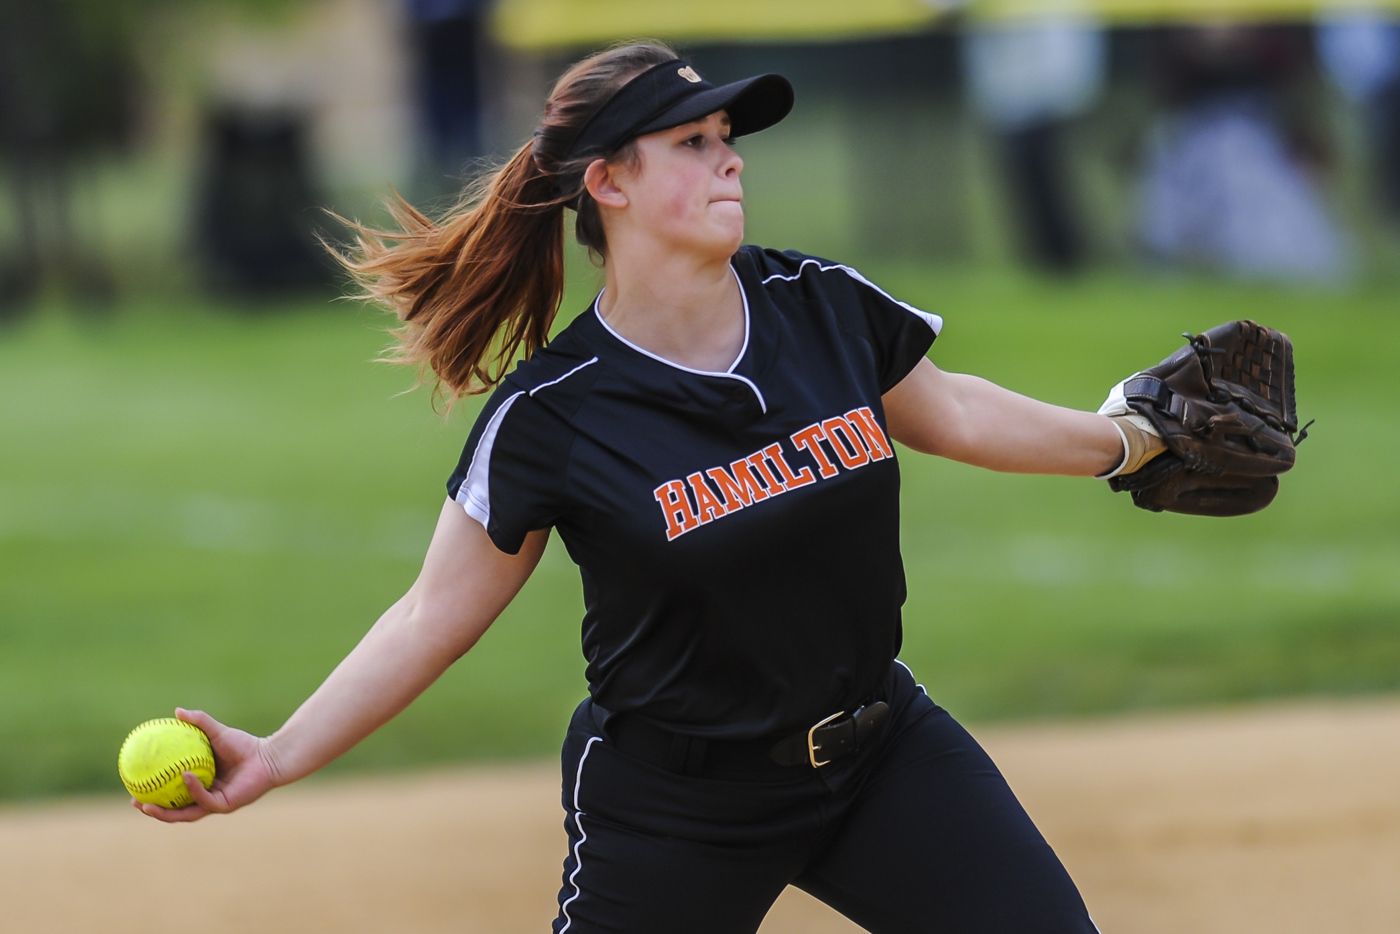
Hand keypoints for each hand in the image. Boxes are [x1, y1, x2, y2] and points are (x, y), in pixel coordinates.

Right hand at [131, 708, 280, 822]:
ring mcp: (214, 803)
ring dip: (165, 812)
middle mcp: (204, 797)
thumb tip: (176, 711)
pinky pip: (204, 799)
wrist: (268, 756)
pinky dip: (193, 789)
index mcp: (199, 784)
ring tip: (147, 805)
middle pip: (173, 810)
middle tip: (134, 801)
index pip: (170, 793)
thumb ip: (199, 722)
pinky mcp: (225, 805)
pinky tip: (184, 776)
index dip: (151, 793)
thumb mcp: (217, 731)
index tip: (133, 784)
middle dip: (152, 810)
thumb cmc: (244, 744)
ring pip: (185, 814)